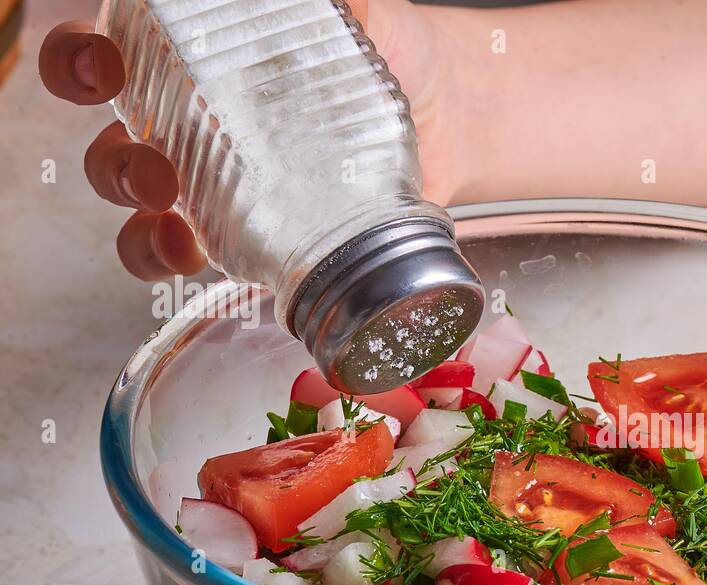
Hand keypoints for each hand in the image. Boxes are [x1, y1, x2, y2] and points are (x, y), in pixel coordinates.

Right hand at [38, 1, 449, 281]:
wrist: (450, 119)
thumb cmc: (389, 49)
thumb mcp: (356, 9)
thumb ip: (324, 0)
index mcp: (192, 56)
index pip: (105, 53)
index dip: (79, 60)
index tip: (101, 66)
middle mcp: (189, 120)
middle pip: (112, 140)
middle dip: (113, 160)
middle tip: (152, 168)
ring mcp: (219, 182)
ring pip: (138, 207)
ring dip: (136, 219)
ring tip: (172, 218)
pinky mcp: (253, 233)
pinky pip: (187, 255)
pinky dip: (174, 260)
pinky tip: (195, 256)